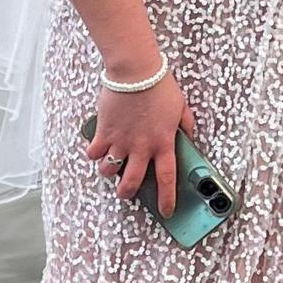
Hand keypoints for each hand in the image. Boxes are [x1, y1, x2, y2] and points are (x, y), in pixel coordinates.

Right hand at [86, 72, 194, 218]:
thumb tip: (189, 137)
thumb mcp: (181, 107)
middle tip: (126, 193)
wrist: (135, 71)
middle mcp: (141, 147)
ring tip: (110, 166)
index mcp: (163, 143)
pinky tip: (96, 149)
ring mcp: (121, 141)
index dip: (167, 198)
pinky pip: (94, 152)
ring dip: (109, 172)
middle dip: (128, 192)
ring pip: (110, 171)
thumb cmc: (159, 85)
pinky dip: (93, 153)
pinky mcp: (104, 132)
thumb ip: (185, 125)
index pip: (167, 179)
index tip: (166, 211)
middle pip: (133, 182)